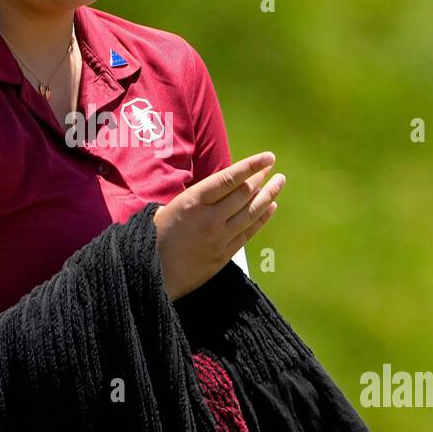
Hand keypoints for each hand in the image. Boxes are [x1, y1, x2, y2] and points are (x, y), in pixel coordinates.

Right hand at [153, 151, 284, 300]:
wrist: (152, 274)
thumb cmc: (156, 237)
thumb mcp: (167, 208)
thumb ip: (194, 197)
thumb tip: (217, 185)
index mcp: (193, 202)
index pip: (229, 178)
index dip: (251, 166)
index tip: (268, 157)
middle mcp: (210, 218)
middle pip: (244, 194)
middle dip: (262, 178)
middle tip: (272, 168)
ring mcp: (219, 237)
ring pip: (251, 212)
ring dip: (269, 195)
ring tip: (279, 183)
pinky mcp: (224, 254)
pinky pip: (249, 232)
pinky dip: (262, 218)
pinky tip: (271, 206)